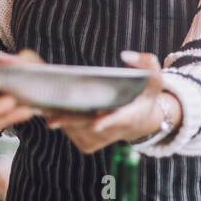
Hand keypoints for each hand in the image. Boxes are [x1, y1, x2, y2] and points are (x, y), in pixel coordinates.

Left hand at [45, 52, 169, 153]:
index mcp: (132, 115)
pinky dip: (60, 121)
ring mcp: (100, 140)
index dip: (108, 121)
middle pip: (90, 126)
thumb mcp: (154, 78)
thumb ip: (147, 63)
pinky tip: (52, 109)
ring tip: (46, 104)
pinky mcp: (88, 145)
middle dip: (71, 121)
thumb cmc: (145, 95)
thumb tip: (126, 55)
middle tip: (51, 117)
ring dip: (61, 118)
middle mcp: (114, 131)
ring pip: (77, 129)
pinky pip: (71, 133)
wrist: (141, 122)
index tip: (96, 123)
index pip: (120, 120)